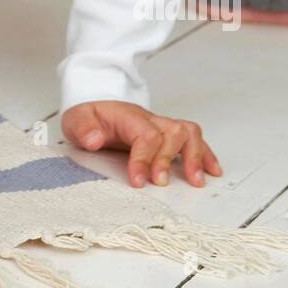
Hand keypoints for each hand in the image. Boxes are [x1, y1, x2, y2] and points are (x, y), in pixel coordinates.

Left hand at [61, 100, 222, 188]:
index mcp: (128, 116)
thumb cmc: (89, 116)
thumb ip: (83, 129)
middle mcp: (150, 119)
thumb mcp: (76, 120)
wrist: (95, 104)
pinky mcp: (168, 134)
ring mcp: (161, 125)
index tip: (138, 181)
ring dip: (195, 156)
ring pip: (188, 132)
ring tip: (196, 181)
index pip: (145, 134)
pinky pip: (193, 138)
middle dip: (169, 159)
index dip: (144, 158)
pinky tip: (211, 170)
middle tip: (161, 183)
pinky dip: (205, 154)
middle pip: (172, 132)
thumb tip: (94, 139)